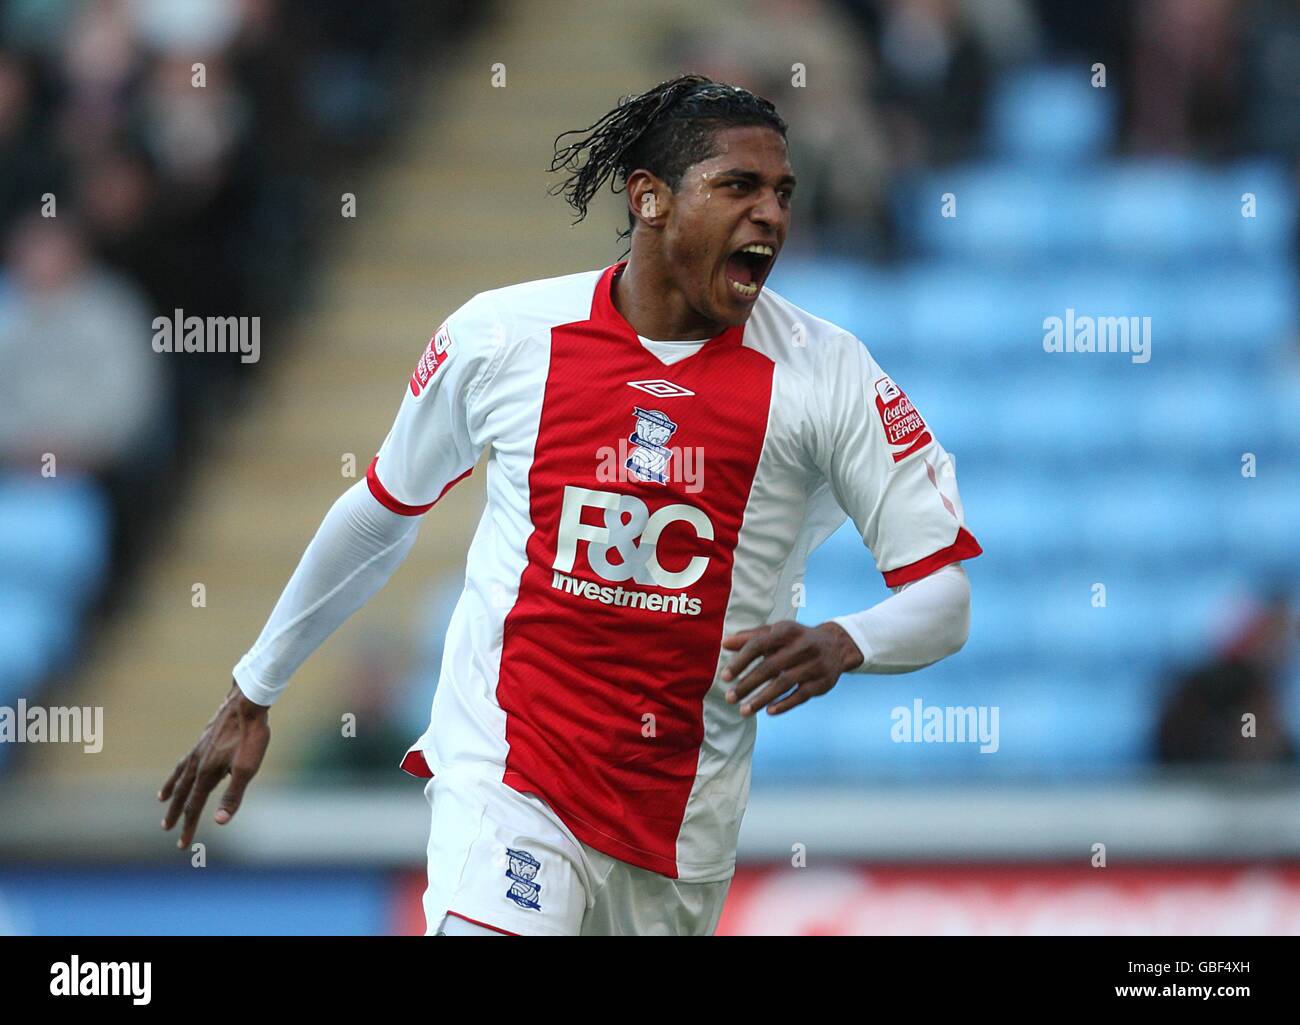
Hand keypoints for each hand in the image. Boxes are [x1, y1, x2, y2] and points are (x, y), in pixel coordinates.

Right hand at [159, 681, 270, 847]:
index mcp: (206, 773)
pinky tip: (185, 766)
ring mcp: (199, 749)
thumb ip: (232, 796)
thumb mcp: (246, 769)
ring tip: (162, 799)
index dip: (189, 827)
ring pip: (181, 774)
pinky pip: (187, 759)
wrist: (248, 701)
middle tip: (165, 829)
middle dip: (175, 813)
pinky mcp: (204, 738)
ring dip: (172, 790)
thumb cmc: (251, 736)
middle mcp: (197, 762)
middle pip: (184, 793)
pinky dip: (180, 768)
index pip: (194, 806)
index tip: (182, 845)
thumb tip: (219, 822)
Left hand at [721, 621, 861, 716]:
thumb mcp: (776, 633)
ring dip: (762, 698)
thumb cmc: (796, 639)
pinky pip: (802, 695)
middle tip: (729, 698)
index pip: (759, 645)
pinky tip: (769, 711)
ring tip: (743, 710)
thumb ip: (750, 637)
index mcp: (787, 631)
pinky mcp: (823, 682)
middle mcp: (802, 646)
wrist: (836, 645)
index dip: (741, 661)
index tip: (724, 677)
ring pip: (785, 683)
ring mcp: (814, 665)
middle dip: (748, 684)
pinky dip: (785, 704)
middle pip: (771, 666)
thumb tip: (724, 643)